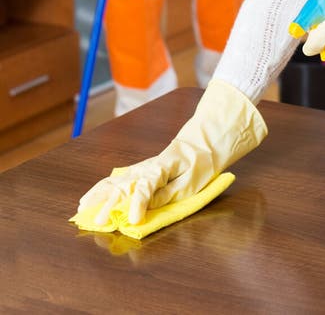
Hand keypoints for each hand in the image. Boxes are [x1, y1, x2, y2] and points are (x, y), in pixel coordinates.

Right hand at [77, 80, 266, 225]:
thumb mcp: (191, 182)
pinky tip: (90, 196)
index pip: (145, 187)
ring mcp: (141, 168)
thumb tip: (146, 206)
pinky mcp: (139, 172)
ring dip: (98, 195)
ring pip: (115, 181)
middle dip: (109, 205)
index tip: (131, 220)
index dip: (137, 204)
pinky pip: (116, 180)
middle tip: (98, 222)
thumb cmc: (199, 164)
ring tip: (83, 207)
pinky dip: (101, 189)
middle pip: (124, 185)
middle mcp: (146, 167)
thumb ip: (167, 195)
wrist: (202, 143)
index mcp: (161, 169)